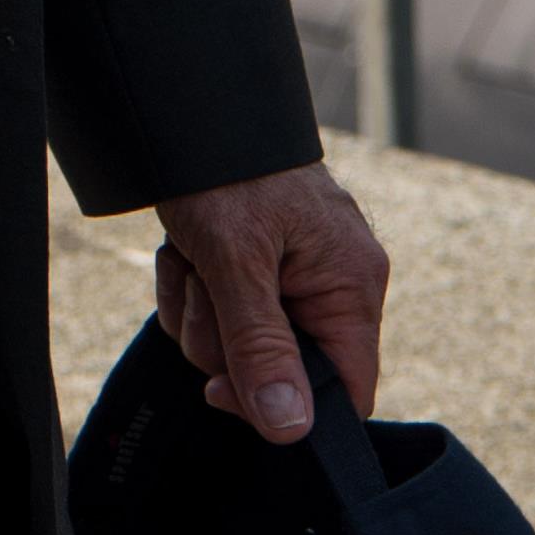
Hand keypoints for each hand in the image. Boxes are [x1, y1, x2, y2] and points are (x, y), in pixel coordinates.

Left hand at [149, 161, 387, 443]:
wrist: (184, 107)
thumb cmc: (224, 172)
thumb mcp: (234, 261)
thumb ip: (261, 345)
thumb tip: (290, 427)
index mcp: (351, 285)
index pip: (347, 389)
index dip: (286, 407)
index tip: (221, 389)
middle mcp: (331, 284)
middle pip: (280, 370)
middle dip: (222, 337)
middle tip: (201, 285)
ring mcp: (292, 275)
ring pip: (237, 344)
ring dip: (197, 307)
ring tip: (192, 255)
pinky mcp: (254, 266)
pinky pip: (219, 312)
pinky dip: (189, 285)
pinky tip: (183, 251)